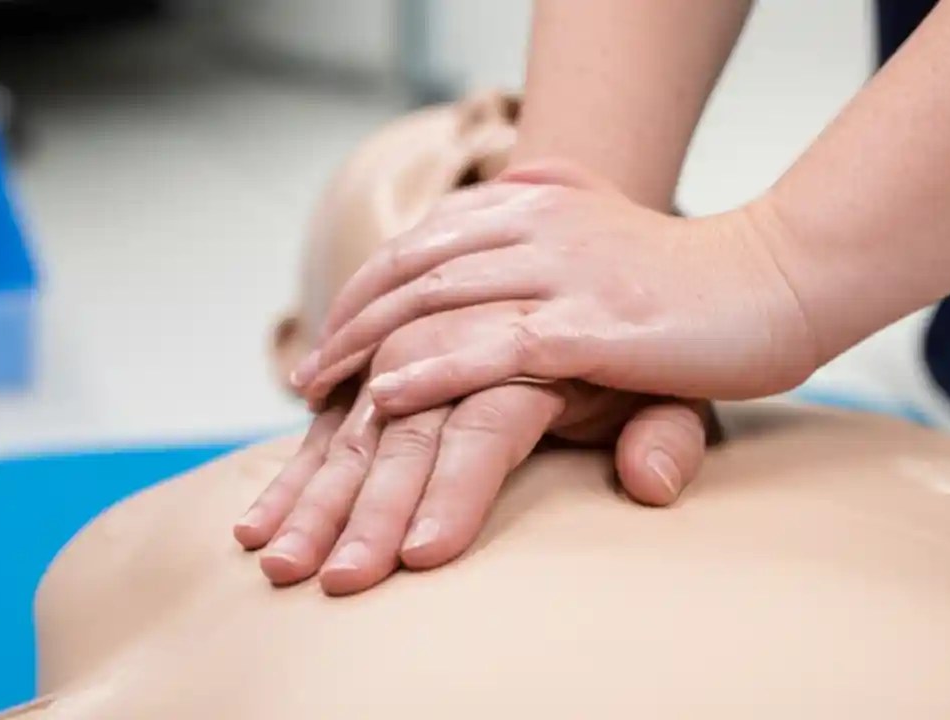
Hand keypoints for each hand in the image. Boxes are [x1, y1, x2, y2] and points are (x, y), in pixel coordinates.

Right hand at [235, 302, 714, 594]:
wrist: (656, 251)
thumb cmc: (664, 341)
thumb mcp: (684, 393)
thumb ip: (667, 439)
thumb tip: (649, 483)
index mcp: (552, 342)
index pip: (482, 424)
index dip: (449, 490)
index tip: (414, 555)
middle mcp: (490, 310)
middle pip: (404, 411)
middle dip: (355, 496)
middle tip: (308, 568)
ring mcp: (455, 295)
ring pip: (366, 374)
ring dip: (312, 466)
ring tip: (264, 535)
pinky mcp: (432, 285)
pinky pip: (361, 344)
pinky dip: (321, 400)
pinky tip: (286, 448)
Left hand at [292, 161, 818, 417]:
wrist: (782, 283)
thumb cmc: (695, 273)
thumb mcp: (612, 219)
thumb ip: (557, 197)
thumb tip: (507, 174)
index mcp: (540, 201)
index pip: (426, 239)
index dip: (366, 285)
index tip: (330, 330)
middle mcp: (542, 227)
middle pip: (414, 270)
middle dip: (350, 321)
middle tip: (307, 372)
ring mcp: (567, 275)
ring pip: (439, 305)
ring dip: (368, 350)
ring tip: (324, 393)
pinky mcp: (595, 328)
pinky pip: (493, 348)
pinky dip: (431, 371)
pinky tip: (387, 397)